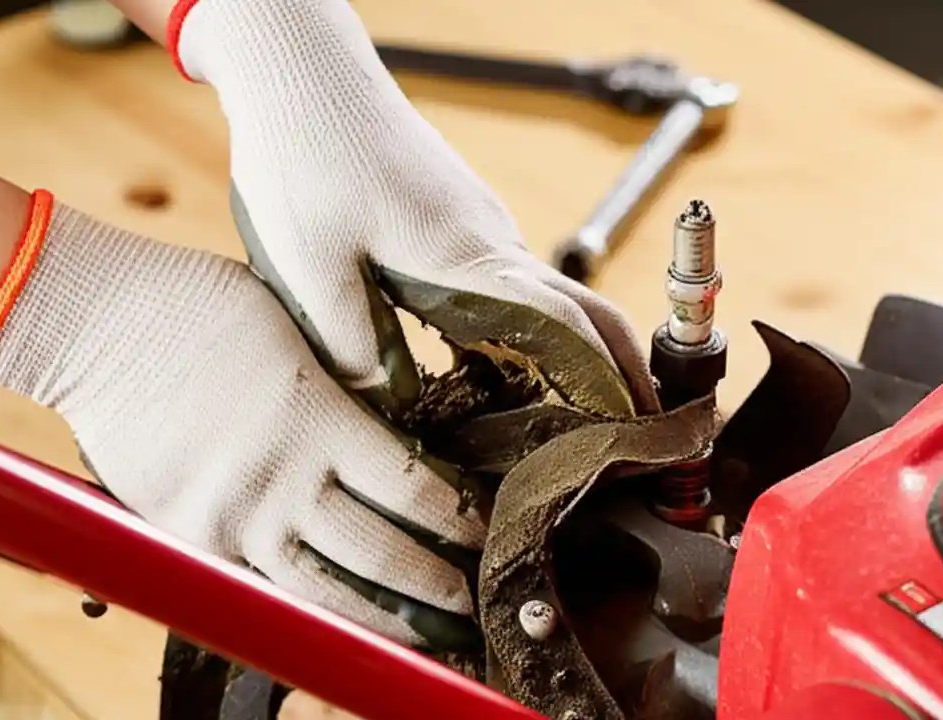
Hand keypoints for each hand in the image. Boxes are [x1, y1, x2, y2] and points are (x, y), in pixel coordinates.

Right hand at [0, 199, 484, 647]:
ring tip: (430, 634)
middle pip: (383, 553)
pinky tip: (341, 625)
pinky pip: (262, 593)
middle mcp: (283, 481)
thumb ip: (344, 391)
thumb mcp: (297, 331)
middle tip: (475, 599)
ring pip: (329, 593)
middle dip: (438, 583)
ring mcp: (234, 520)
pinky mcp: (191, 541)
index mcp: (320, 419)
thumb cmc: (197, 305)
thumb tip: (398, 431)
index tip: (484, 529)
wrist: (96, 323)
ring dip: (387, 618)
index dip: (459, 518)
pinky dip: (309, 613)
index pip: (415, 489)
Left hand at [170, 0, 658, 416]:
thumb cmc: (306, 163)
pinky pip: (513, 285)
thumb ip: (353, 350)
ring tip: (571, 426)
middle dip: (621, 373)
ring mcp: (483, 228)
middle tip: (636, 435)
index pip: (568, 328)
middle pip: (585, 313)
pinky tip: (499, 371)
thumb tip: (395, 414)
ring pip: (548, 301)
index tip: (638, 432)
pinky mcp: (462, 222)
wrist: (304, 75)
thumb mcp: (311, 271)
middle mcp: (494, 243)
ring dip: (572, 357)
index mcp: (468, 259)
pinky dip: (529, 332)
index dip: (608, 385)